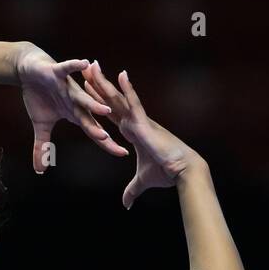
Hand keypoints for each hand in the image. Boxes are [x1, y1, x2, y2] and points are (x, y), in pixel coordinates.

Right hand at [15, 43, 127, 173]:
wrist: (30, 70)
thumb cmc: (39, 95)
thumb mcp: (41, 125)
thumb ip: (42, 147)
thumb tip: (39, 171)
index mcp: (76, 113)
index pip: (94, 131)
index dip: (107, 143)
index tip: (123, 153)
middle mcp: (76, 100)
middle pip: (90, 117)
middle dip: (100, 129)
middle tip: (114, 140)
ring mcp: (68, 87)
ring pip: (83, 96)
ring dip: (93, 103)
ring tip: (105, 110)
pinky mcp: (58, 72)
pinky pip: (68, 68)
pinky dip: (74, 66)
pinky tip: (85, 63)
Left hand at [81, 61, 203, 208]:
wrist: (182, 171)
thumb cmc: (166, 173)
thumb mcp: (141, 182)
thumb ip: (131, 190)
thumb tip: (126, 204)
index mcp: (132, 131)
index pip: (111, 113)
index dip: (99, 101)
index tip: (88, 89)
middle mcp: (135, 121)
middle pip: (111, 100)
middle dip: (98, 84)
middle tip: (86, 68)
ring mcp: (140, 120)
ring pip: (119, 98)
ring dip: (106, 82)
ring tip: (93, 65)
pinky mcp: (146, 123)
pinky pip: (135, 104)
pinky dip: (128, 90)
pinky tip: (121, 74)